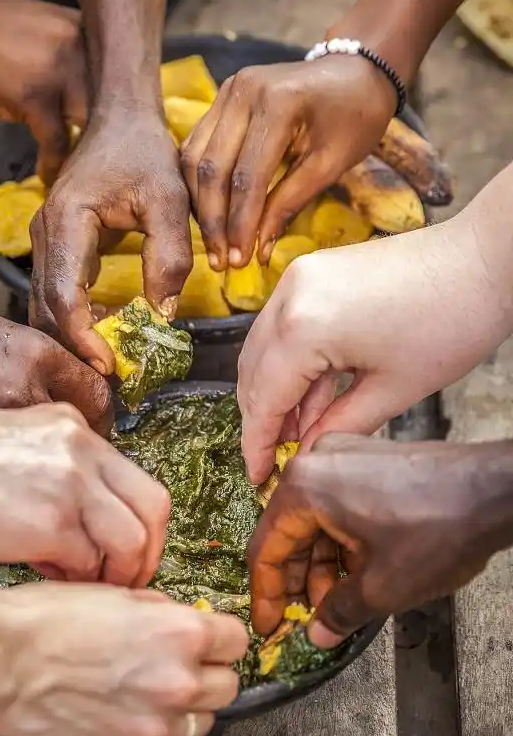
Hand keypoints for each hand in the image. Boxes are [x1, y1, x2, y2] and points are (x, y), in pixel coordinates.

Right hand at [0, 404, 167, 584]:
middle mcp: (82, 447)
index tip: (130, 550)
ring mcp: (71, 482)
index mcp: (72, 426)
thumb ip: (59, 469)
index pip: (135, 477)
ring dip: (120, 573)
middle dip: (149, 551)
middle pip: (154, 505)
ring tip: (93, 587)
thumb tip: (84, 516)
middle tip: (132, 578)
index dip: (139, 522)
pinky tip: (53, 582)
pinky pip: (91, 564)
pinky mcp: (52, 522)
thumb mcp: (14, 444)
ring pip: (133, 539)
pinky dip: (81, 582)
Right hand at [0, 584, 247, 735]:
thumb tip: (179, 620)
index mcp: (180, 635)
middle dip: (211, 672)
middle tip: (189, 662)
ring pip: (200, 723)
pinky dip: (145, 726)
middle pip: (228, 687)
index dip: (222, 635)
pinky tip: (119, 706)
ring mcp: (150, 726)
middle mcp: (176, 684)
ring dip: (187, 706)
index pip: (236, 641)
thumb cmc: (49, 619)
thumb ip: (162, 612)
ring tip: (155, 688)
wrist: (0, 661)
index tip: (214, 636)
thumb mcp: (119, 593)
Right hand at [29, 108, 192, 368]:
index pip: (62, 294)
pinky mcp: (55, 246)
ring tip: (108, 367)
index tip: (109, 364)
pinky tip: (103, 337)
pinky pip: (56, 293)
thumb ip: (169, 254)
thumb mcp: (170, 197)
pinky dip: (74, 320)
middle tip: (111, 380)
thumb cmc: (145, 152)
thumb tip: (162, 314)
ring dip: (72, 338)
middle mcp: (44, 234)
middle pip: (47, 307)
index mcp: (66, 221)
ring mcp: (44, 241)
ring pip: (45, 305)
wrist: (120, 118)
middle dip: (75, 347)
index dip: (82, 336)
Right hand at [180, 56, 395, 269]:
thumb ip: (290, 203)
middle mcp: (243, 91)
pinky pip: (198, 146)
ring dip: (201, 206)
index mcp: (278, 103)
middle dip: (215, 222)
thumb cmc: (355, 117)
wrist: (356, 71)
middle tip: (221, 262)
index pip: (247, 176)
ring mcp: (228, 91)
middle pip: (213, 168)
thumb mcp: (331, 164)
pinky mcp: (222, 98)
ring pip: (196, 158)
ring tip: (213, 245)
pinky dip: (199, 184)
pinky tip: (209, 215)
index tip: (239, 261)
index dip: (241, 224)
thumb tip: (258, 249)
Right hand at [237, 215, 511, 484]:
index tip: (257, 475)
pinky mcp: (314, 272)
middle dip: (261, 417)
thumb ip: (339, 426)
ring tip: (297, 433)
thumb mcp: (393, 390)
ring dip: (276, 390)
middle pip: (253, 370)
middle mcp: (289, 295)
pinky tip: (312, 396)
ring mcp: (299, 278)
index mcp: (304, 327)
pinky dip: (292, 361)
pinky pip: (286, 324)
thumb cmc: (450, 320)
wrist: (483, 260)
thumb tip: (307, 454)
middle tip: (274, 457)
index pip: (263, 397)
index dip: (257, 442)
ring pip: (265, 347)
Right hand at [248, 435, 507, 644]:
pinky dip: (341, 540)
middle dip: (297, 581)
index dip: (266, 595)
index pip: (267, 548)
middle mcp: (315, 461)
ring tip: (336, 605)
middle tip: (303, 621)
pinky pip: (338, 503)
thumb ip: (338, 613)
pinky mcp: (366, 457)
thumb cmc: (438, 529)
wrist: (494, 490)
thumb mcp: (382, 587)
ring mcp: (342, 454)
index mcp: (305, 486)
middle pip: (289, 530)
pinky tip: (356, 572)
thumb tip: (317, 633)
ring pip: (316, 518)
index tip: (269, 626)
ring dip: (322, 564)